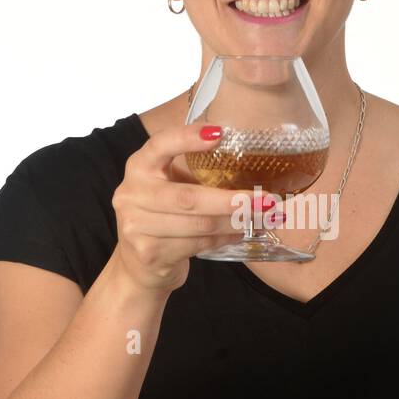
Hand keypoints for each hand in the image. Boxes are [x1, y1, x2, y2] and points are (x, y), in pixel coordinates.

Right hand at [111, 122, 268, 296]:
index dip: (187, 138)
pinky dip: (224, 238)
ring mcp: (136, 226)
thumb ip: (196, 172)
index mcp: (139, 167)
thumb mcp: (170, 185)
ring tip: (261, 219)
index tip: (220, 134)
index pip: (160, 145)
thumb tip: (252, 162)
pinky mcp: (149, 253)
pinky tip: (239, 234)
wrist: (137, 264)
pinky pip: (197, 244)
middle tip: (266, 200)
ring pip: (198, 225)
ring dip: (235, 222)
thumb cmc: (163, 215)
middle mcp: (132, 194)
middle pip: (188, 197)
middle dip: (232, 200)